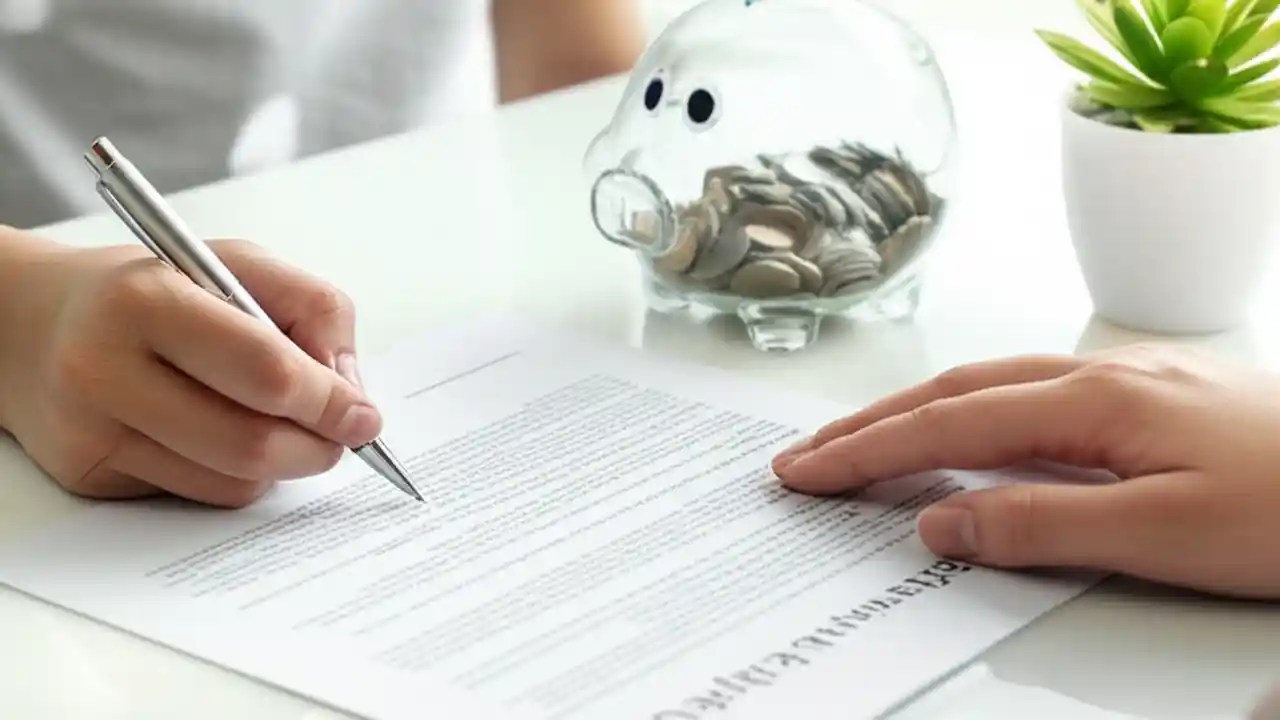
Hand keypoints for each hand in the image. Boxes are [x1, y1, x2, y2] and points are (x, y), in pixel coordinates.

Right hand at [0, 234, 377, 507]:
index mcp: (147, 301)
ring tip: (284, 426)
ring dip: (283, 464)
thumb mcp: (236, 263)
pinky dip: (236, 474)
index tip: (364, 416)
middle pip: (250, 443)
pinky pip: (198, 495)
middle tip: (342, 435)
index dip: (328, 401)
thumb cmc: (155, 288)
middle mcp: (105, 368)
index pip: (265, 371)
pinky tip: (223, 434)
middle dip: (317, 447)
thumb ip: (312, 308)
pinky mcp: (88, 474)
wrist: (33, 320)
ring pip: (231, 482)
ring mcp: (91, 430)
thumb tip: (350, 390)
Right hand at [772, 344, 1279, 599]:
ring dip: (914, 411)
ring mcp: (1126, 375)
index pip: (947, 428)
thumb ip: (1042, 526)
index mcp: (1093, 403)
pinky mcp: (1151, 391)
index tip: (804, 472)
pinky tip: (968, 424)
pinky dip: (969, 408)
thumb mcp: (1163, 537)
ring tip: (862, 439)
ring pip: (989, 383)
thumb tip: (938, 527)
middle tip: (805, 453)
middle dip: (870, 423)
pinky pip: (1030, 390)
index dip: (868, 452)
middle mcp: (1099, 374)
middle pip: (954, 391)